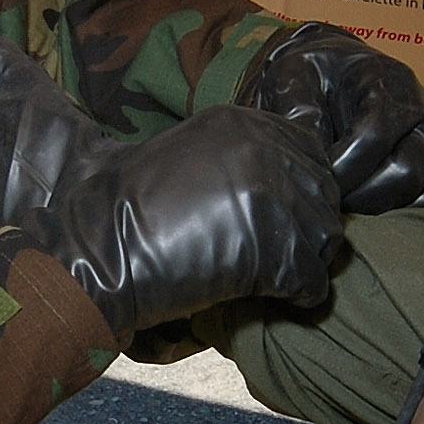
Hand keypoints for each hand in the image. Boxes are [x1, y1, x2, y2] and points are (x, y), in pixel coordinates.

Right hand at [22, 106, 343, 337]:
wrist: (97, 253)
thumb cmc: (121, 208)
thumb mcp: (178, 152)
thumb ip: (228, 153)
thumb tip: (268, 169)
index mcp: (242, 122)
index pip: (309, 151)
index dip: (298, 188)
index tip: (277, 216)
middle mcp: (263, 150)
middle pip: (323, 192)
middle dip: (307, 225)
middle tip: (281, 253)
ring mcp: (271, 199)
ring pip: (325, 235)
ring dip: (307, 260)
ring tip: (279, 276)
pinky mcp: (272, 251)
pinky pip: (314, 280)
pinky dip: (302, 297)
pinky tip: (279, 300)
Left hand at [240, 23, 423, 213]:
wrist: (330, 69)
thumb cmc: (312, 72)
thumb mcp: (292, 75)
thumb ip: (299, 110)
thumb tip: (311, 153)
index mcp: (388, 82)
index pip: (375, 134)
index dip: (344, 164)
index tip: (318, 176)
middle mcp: (418, 111)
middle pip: (406, 168)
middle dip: (361, 193)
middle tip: (329, 197)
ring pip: (419, 188)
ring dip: (378, 205)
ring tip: (344, 203)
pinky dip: (405, 211)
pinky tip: (371, 211)